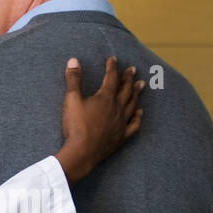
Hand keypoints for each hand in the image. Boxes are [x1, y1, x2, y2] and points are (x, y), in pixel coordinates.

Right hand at [54, 56, 142, 184]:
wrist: (81, 152)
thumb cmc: (76, 126)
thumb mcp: (71, 99)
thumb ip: (73, 79)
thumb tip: (73, 60)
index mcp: (105, 97)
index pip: (111, 77)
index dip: (112, 67)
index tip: (113, 60)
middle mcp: (117, 108)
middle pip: (126, 89)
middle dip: (129, 78)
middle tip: (133, 70)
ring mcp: (121, 123)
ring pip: (133, 104)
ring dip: (136, 93)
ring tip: (140, 85)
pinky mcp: (122, 137)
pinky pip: (134, 125)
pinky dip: (138, 117)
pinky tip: (140, 113)